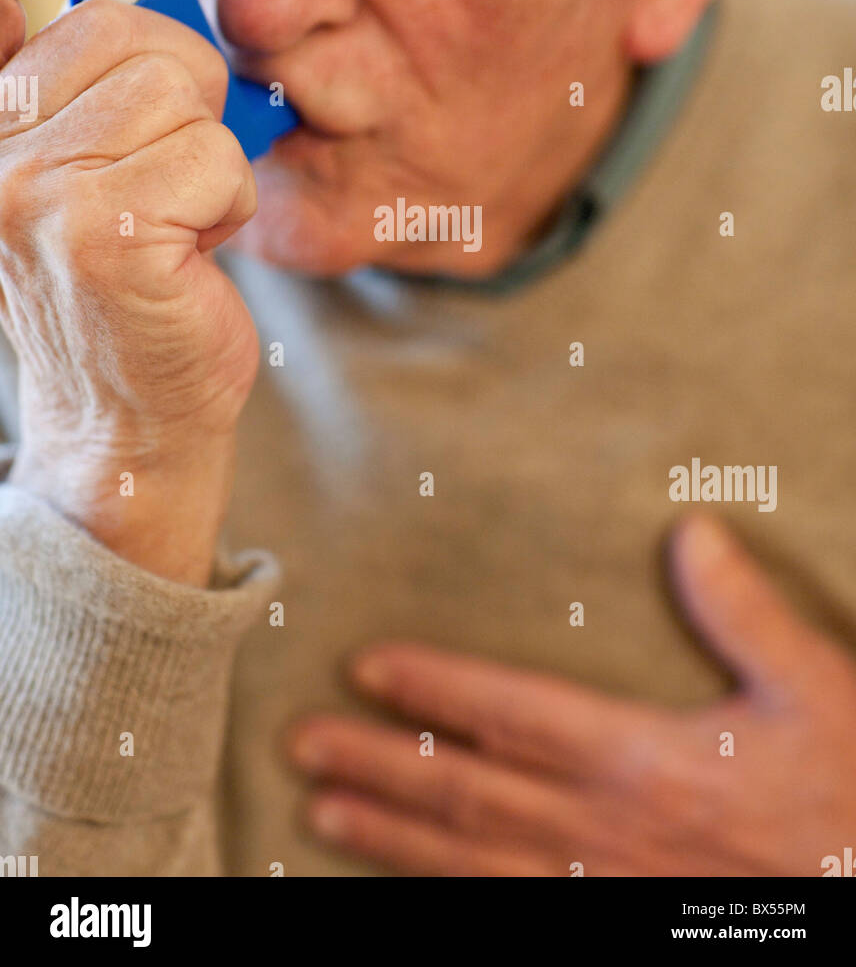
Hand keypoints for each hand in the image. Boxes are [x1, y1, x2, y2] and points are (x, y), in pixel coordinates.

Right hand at [0, 0, 258, 584]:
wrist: (128, 414)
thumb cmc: (127, 287)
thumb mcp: (90, 170)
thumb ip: (95, 85)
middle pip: (129, 35)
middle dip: (185, 93)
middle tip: (169, 170)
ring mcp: (29, 189)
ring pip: (180, 95)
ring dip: (208, 159)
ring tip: (173, 220)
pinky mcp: (96, 232)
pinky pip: (212, 158)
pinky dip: (226, 204)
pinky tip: (190, 252)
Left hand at [289, 514, 855, 874]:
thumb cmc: (845, 794)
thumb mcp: (816, 692)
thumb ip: (746, 616)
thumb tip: (692, 533)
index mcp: (643, 762)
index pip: (513, 714)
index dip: (434, 691)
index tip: (367, 667)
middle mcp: (603, 831)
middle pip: (468, 791)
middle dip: (378, 763)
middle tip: (303, 742)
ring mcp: (598, 891)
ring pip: (469, 863)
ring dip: (390, 837)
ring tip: (321, 810)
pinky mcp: (610, 927)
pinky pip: (507, 915)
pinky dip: (444, 899)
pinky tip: (408, 888)